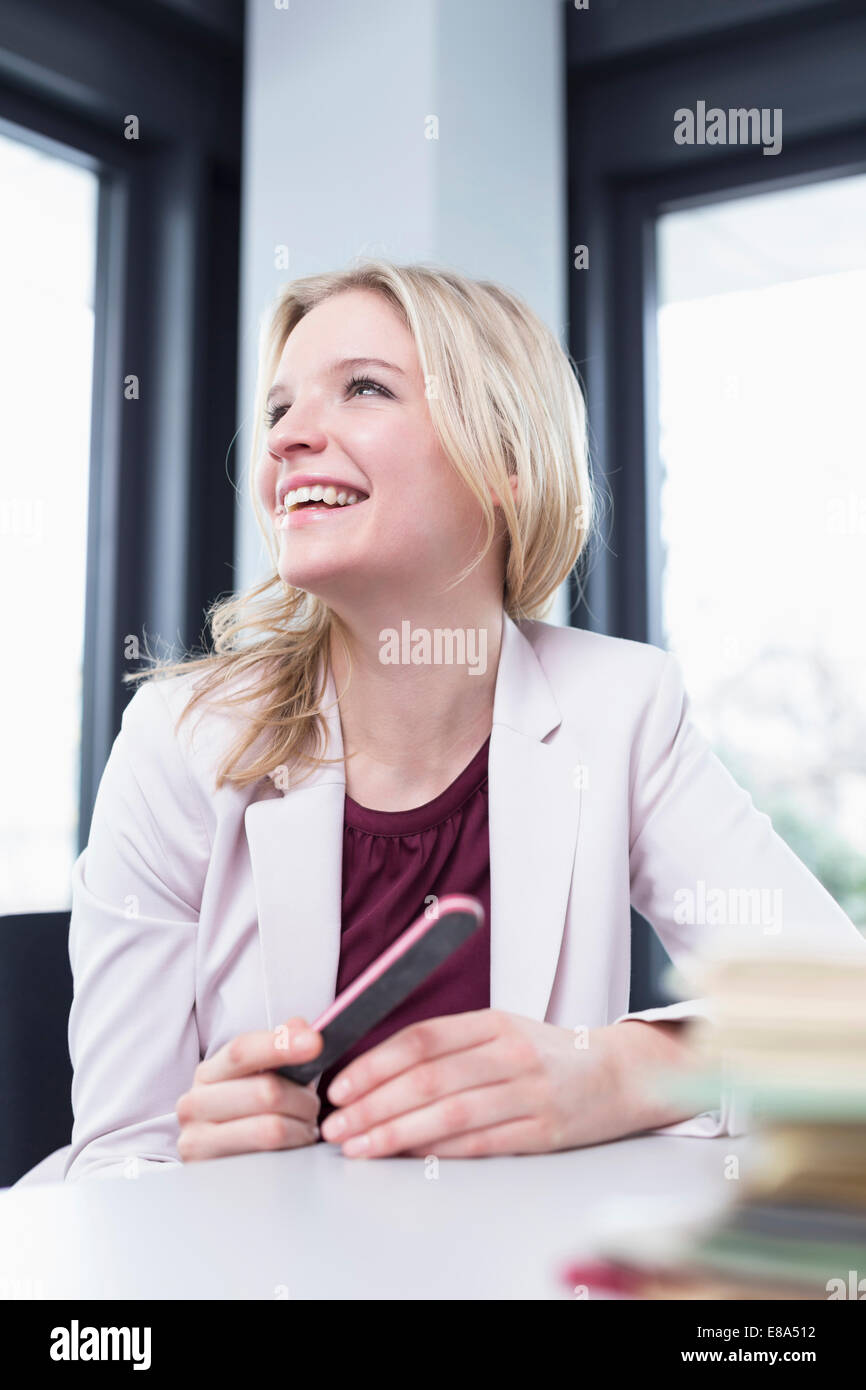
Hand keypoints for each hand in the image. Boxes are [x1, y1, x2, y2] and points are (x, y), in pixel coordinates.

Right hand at [175, 1017, 323, 1160]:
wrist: (223, 1168)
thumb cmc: (248, 1115)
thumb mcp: (261, 1077)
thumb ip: (281, 1047)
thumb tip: (302, 1028)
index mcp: (208, 1073)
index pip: (242, 1050)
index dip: (280, 1044)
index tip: (315, 1043)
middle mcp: (194, 1104)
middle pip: (266, 1092)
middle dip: (303, 1099)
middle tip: (313, 1106)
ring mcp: (197, 1142)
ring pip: (272, 1128)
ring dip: (302, 1127)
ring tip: (304, 1127)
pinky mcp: (212, 1174)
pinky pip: (269, 1160)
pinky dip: (293, 1151)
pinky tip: (293, 1147)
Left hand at [317, 1009, 624, 1157]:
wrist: (620, 1074)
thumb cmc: (547, 1054)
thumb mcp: (500, 1031)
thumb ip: (448, 1046)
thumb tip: (377, 1072)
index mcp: (493, 1022)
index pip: (422, 1040)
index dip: (375, 1064)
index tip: (340, 1086)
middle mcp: (511, 1053)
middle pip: (428, 1079)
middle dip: (372, 1105)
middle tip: (336, 1126)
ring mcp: (530, 1093)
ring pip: (449, 1114)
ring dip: (396, 1134)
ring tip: (359, 1147)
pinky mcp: (545, 1132)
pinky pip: (481, 1144)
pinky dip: (438, 1153)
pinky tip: (408, 1158)